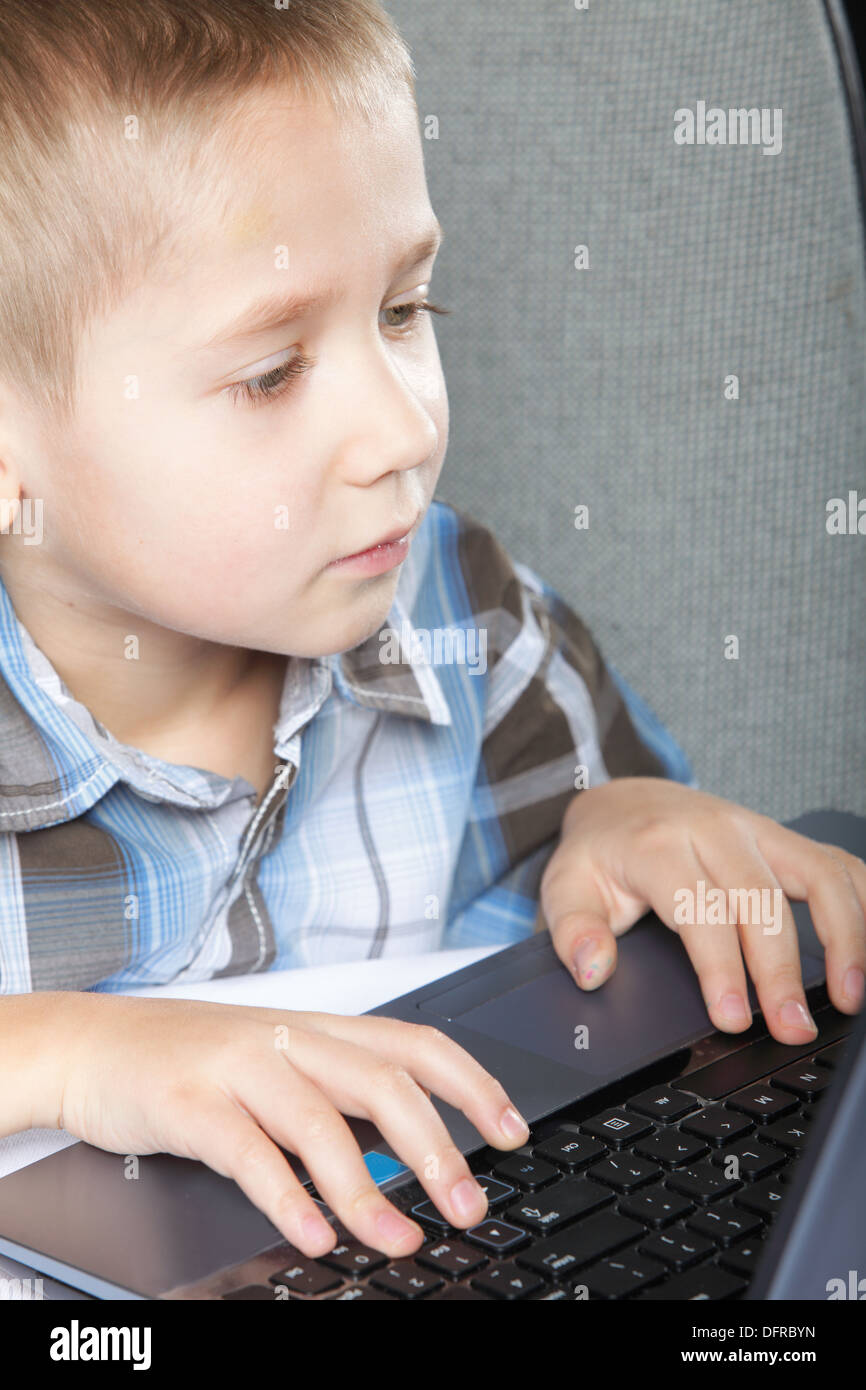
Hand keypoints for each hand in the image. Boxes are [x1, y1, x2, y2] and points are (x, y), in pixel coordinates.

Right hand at [46, 993, 529, 1257]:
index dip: (471, 1085)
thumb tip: (406, 1154)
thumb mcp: (274, 1063)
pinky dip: (286, 1196)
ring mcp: (238, 1065)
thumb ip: (335, 1098)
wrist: (91, 1041)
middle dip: (436, 1148)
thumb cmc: (190, 1058)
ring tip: (397, 1240)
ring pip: (321, 1121)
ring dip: (367, 1189)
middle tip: (468, 1204)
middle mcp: (287, 1038)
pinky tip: (312, 1232)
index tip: (510, 1132)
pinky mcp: (189, 1100)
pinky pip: (247, 1151)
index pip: (414, 1044)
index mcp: (317, 1028)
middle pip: (383, 1082)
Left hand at [537, 778, 865, 1043]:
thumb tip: (593, 969)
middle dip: (782, 970)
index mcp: (658, 845)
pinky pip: (838, 864)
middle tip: (791, 1027)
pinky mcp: (784, 838)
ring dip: (843, 936)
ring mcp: (757, 830)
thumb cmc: (601, 852)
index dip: (721, 967)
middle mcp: (715, 831)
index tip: (734, 1017)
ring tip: (849, 996)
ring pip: (817, 874)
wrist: (623, 802)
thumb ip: (573, 930)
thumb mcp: (566, 886)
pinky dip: (863, 903)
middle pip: (761, 900)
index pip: (699, 908)